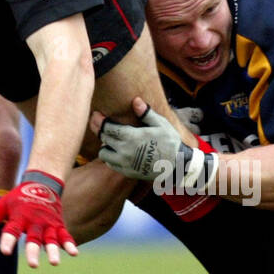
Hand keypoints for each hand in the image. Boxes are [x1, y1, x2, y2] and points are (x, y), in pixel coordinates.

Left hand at [0, 171, 77, 267]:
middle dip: (33, 251)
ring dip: (53, 250)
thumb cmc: (18, 199)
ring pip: (51, 239)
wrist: (41, 185)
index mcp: (19, 217)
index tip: (5, 251)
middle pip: (34, 238)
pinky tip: (74, 253)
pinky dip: (69, 244)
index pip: (12, 230)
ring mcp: (48, 224)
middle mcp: (35, 222)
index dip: (8, 241)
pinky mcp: (58, 226)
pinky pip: (65, 235)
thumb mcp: (3, 204)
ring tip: (54, 263)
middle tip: (33, 265)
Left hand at [94, 99, 215, 193]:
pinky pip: (110, 164)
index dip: (99, 120)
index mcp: (132, 137)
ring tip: (111, 139)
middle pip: (104, 138)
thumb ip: (146, 113)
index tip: (96, 114)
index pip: (107, 128)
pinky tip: (117, 151)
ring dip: (105, 145)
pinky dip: (110, 157)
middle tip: (99, 123)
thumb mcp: (161, 124)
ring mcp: (125, 163)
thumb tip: (135, 100)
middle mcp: (125, 151)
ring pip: (103, 153)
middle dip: (100, 130)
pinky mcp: (127, 172)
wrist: (177, 166)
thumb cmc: (170, 142)